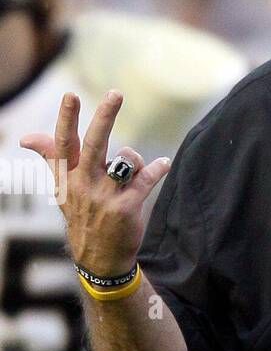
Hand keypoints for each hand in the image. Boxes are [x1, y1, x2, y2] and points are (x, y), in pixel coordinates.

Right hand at [20, 91, 169, 275]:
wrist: (98, 257)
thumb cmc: (82, 213)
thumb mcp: (62, 188)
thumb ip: (50, 158)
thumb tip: (26, 138)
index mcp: (68, 176)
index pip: (64, 142)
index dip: (67, 118)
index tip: (71, 95)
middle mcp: (84, 184)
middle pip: (94, 144)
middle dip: (105, 117)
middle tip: (116, 93)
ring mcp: (105, 196)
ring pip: (125, 159)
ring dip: (135, 159)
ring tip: (134, 170)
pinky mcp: (126, 208)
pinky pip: (146, 178)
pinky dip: (157, 168)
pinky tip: (163, 164)